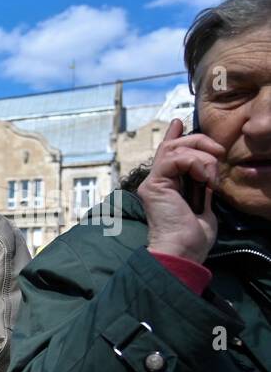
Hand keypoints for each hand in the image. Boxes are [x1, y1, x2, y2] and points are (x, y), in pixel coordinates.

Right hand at [139, 118, 223, 264]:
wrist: (182, 249)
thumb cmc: (193, 235)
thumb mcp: (203, 203)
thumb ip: (201, 184)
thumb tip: (208, 169)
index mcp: (167, 186)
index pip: (169, 154)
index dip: (174, 136)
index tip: (178, 123)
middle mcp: (156, 182)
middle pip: (173, 146)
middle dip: (200, 142)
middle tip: (219, 153)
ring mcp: (153, 183)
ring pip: (174, 148)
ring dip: (200, 154)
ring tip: (211, 174)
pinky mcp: (154, 185)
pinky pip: (174, 159)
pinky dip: (194, 163)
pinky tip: (204, 179)